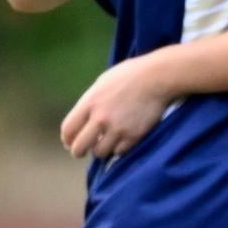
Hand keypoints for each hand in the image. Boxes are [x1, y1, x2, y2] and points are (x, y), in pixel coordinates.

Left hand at [61, 53, 175, 159]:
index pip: (68, 130)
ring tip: (108, 142)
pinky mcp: (134, 135)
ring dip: (102, 149)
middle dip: (79, 151)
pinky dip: (119, 148)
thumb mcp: (104, 82)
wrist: (160, 76)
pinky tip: (123, 139)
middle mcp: (101, 117)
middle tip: (84, 151)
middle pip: (79, 147)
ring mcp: (118, 128)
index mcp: (90, 102)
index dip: (68, 139)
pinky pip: (119, 152)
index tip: (71, 142)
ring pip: (100, 152)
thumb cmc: (132, 75)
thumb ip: (90, 101)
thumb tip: (83, 119)